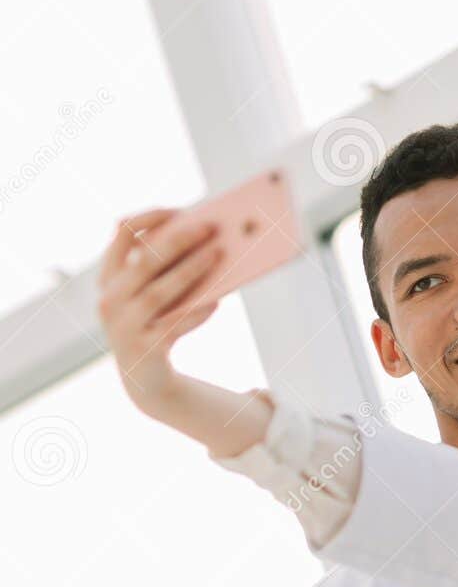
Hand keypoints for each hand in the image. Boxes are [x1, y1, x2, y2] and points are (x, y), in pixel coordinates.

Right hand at [96, 207, 223, 418]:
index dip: (151, 217)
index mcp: (109, 278)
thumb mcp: (156, 293)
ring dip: (190, 271)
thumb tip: (210, 239)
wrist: (146, 377)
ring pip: (158, 292)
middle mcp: (110, 299)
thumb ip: (170, 268)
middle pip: (144, 261)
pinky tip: (218, 300)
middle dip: (178, 241)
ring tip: (218, 255)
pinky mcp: (145, 349)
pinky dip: (196, 312)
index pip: (122, 234)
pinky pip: (174, 326)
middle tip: (210, 228)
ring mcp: (123, 326)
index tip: (180, 209)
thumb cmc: (157, 322)